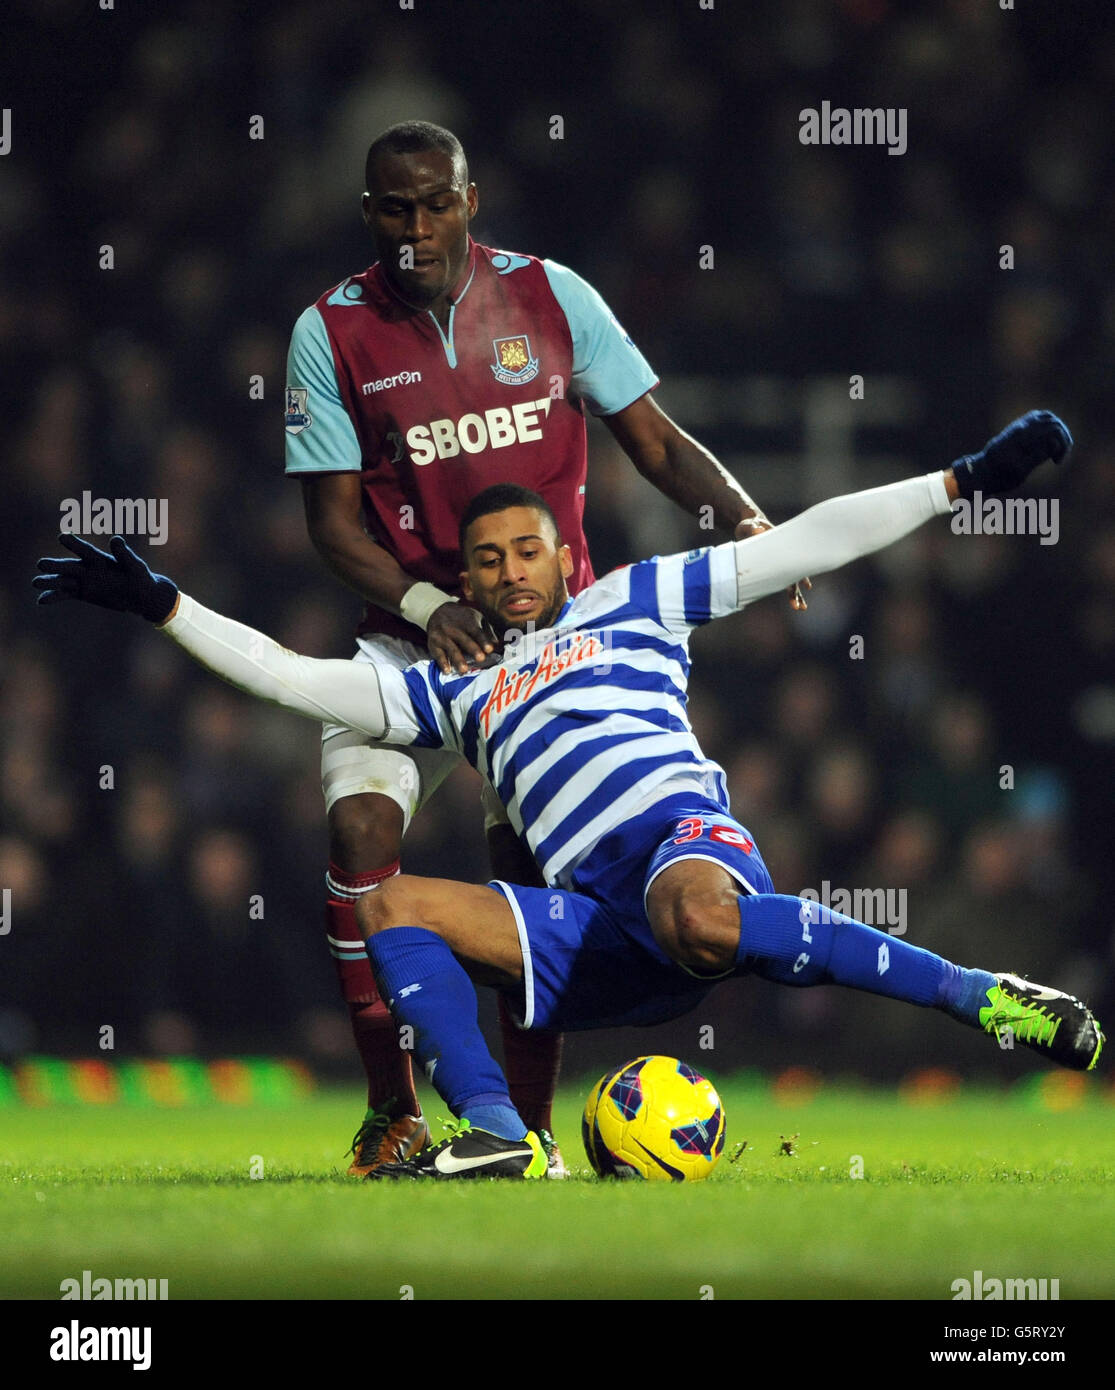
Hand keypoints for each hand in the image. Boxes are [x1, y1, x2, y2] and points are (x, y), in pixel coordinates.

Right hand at [34, 534, 178, 622]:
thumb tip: (116, 539)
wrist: (139, 595)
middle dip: (56, 565)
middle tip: (41, 564)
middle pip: (69, 566)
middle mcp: (87, 567)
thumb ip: (124, 554)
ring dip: (50, 581)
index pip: (85, 550)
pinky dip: (54, 597)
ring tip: (35, 583)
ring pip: (63, 580)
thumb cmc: (139, 576)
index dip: (74, 544)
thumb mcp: (135, 566)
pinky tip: (41, 601)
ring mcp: (83, 580)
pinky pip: (65, 594)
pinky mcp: (81, 593)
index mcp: (100, 558)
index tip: (62, 537)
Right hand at [426, 601, 498, 674]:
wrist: (437, 611)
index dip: (483, 640)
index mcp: (467, 622)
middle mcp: (454, 628)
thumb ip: (487, 631)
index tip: (490, 649)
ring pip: (451, 649)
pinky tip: (447, 671)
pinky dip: (442, 662)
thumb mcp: (477, 619)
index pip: (476, 631)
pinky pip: (438, 654)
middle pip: (464, 640)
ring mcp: (442, 636)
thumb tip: (496, 644)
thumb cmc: (463, 618)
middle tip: (481, 659)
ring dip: (458, 659)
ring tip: (464, 670)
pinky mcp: (433, 643)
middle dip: (472, 649)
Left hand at [734, 515, 811, 610]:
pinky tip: (795, 600)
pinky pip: (782, 580)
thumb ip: (754, 528)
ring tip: (801, 609)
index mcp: (783, 549)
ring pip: (790, 581)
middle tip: (799, 608)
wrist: (752, 525)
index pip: (792, 566)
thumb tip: (759, 530)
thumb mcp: (751, 526)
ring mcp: (781, 562)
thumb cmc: (752, 525)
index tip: (805, 588)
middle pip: (793, 578)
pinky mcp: (773, 566)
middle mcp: (785, 557)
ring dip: (795, 594)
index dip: (798, 578)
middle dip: (795, 593)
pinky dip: (789, 588)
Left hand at [951, 410, 1071, 500]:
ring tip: (1058, 448)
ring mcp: (1019, 424)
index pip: (1053, 429)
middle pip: (1053, 421)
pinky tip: (1049, 442)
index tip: (1058, 462)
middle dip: (1063, 437)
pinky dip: (1049, 427)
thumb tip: (1054, 443)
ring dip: (1058, 430)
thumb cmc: (1000, 475)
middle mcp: (1020, 427)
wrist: (982, 471)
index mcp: (1021, 437)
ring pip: (1047, 416)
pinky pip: (1039, 418)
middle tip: (1060, 457)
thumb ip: (1037, 456)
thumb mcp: (1020, 471)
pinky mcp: (1018, 426)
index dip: (1063, 444)